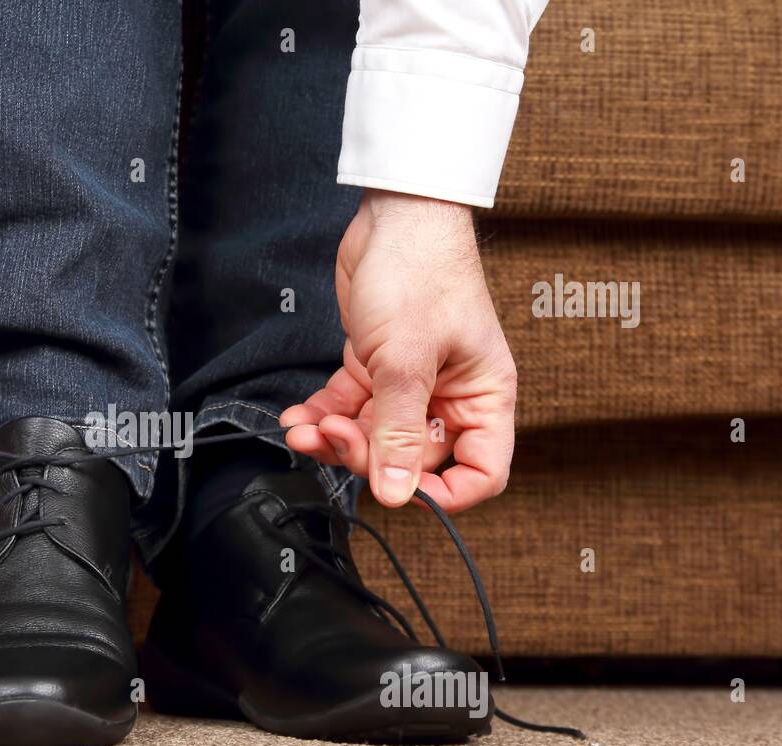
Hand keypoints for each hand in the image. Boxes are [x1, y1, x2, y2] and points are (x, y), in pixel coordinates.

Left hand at [280, 189, 516, 511]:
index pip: (480, 471)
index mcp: (483, 397)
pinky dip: (322, 416)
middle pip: (413, 459)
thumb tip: (398, 493)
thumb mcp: (406, 360)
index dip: (445, 493)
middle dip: (367, 456)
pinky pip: (349, 408)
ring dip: (335, 440)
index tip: (398, 490)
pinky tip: (299, 416)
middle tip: (334, 436)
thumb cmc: (421, 273)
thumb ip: (399, 431)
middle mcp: (451, 395)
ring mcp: (411, 383)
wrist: (394, 216)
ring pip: (373, 436)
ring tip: (305, 429)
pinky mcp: (375, 368)